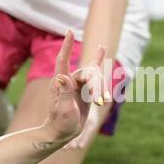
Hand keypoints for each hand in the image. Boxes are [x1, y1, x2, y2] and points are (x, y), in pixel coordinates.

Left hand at [46, 31, 108, 146]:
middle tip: (99, 102)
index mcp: (60, 82)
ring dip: (101, 88)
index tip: (69, 31)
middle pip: (88, 72)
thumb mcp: (63, 109)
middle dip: (97, 85)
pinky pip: (95, 74)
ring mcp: (78, 83)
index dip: (66, 46)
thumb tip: (62, 76)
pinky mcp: (86, 88)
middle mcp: (69, 79)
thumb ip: (64, 92)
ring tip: (102, 102)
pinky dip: (99, 61)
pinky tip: (102, 49)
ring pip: (95, 77)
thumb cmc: (60, 122)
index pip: (62, 60)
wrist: (63, 132)